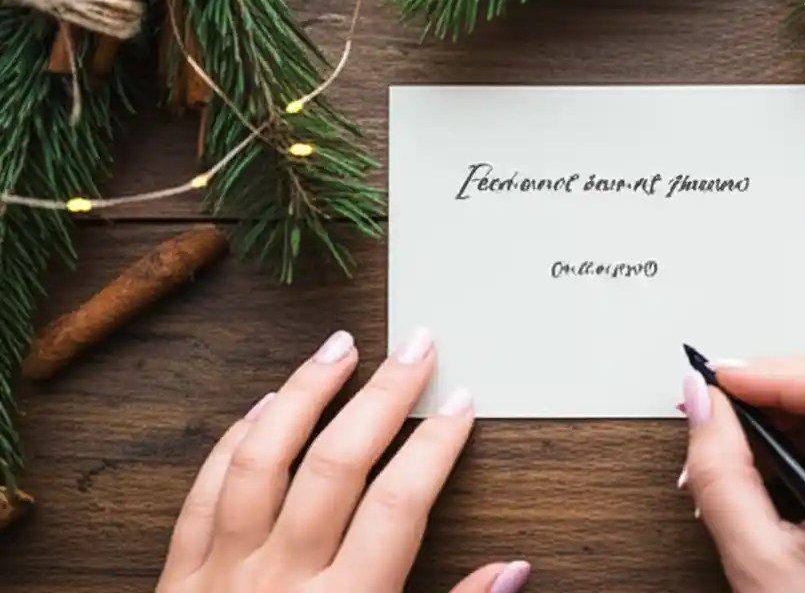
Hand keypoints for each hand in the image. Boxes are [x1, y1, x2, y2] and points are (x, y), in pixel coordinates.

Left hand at [158, 328, 530, 592]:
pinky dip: (235, 441)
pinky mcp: (178, 579)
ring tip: (339, 347)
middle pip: (337, 463)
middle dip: (384, 396)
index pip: (399, 504)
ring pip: (262, 458)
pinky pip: (204, 492)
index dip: (436, 446)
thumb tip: (514, 570)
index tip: (463, 403)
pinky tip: (263, 405)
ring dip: (304, 393)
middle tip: (417, 347)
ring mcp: (222, 574)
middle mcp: (280, 581)